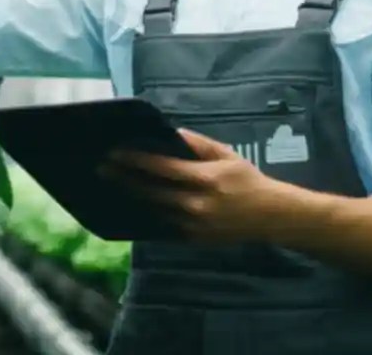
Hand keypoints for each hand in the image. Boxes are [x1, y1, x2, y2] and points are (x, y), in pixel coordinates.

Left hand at [101, 128, 276, 243]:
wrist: (270, 216)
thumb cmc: (246, 180)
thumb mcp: (226, 154)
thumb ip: (197, 143)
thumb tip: (170, 132)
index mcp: (205, 179)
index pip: (162, 168)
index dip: (136, 160)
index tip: (114, 153)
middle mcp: (196, 204)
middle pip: (151, 191)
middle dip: (123, 179)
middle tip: (101, 169)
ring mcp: (193, 225)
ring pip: (153, 210)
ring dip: (130, 197)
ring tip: (110, 185)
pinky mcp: (192, 239)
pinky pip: (162, 225)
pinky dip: (146, 213)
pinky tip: (131, 204)